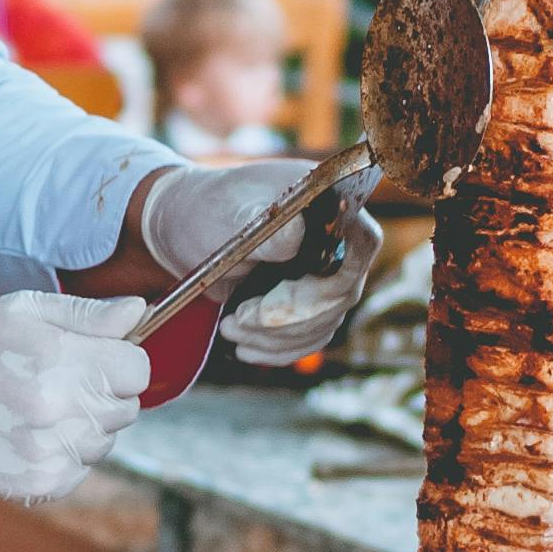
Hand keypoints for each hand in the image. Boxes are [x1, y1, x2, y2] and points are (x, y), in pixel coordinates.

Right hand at [0, 291, 149, 505]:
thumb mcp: (21, 310)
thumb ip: (85, 313)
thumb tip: (137, 312)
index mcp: (63, 360)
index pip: (138, 370)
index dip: (120, 360)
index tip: (94, 358)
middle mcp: (62, 410)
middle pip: (126, 407)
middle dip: (102, 392)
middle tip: (58, 383)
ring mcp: (53, 452)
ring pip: (105, 440)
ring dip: (85, 426)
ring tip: (39, 410)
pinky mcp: (42, 484)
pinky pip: (82, 469)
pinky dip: (65, 454)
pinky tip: (31, 436)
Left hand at [136, 158, 383, 368]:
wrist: (189, 230)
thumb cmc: (208, 210)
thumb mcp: (229, 217)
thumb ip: (265, 231)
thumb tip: (296, 233)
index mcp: (327, 203)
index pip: (363, 240)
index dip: (340, 270)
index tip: (292, 292)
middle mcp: (337, 240)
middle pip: (342, 292)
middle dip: (287, 316)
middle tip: (239, 318)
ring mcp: (327, 274)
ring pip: (324, 323)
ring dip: (275, 337)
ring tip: (230, 328)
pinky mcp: (310, 303)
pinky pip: (310, 337)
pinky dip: (277, 348)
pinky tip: (246, 347)